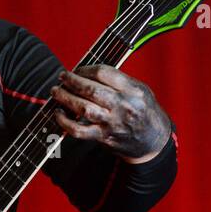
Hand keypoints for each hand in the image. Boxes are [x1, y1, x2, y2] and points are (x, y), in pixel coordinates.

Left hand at [51, 65, 171, 162]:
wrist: (153, 142)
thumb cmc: (145, 112)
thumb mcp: (141, 90)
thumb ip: (119, 81)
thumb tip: (90, 72)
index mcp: (133, 90)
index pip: (104, 73)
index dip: (86, 69)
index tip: (78, 70)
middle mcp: (122, 106)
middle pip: (91, 90)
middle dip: (72, 81)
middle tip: (62, 77)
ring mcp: (112, 123)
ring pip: (83, 108)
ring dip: (66, 98)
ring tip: (56, 91)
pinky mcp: (104, 137)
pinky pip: (79, 131)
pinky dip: (65, 122)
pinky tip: (59, 114)